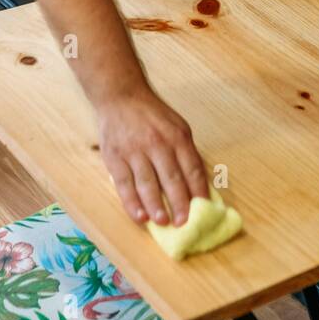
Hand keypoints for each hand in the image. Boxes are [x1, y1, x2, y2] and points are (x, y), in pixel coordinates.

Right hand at [96, 84, 207, 226]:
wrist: (120, 97)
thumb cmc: (152, 115)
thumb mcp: (177, 126)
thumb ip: (186, 151)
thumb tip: (196, 184)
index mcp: (177, 136)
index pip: (192, 167)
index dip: (198, 189)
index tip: (203, 208)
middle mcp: (157, 143)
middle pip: (171, 178)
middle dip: (179, 203)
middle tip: (184, 222)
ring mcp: (134, 151)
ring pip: (147, 184)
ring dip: (156, 206)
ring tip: (163, 222)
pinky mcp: (115, 157)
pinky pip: (124, 184)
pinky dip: (132, 202)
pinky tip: (140, 216)